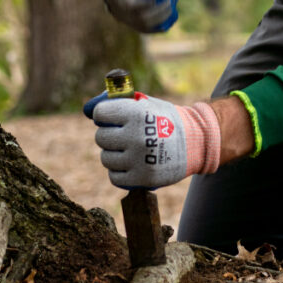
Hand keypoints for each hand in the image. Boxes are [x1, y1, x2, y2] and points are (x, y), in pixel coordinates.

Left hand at [82, 91, 220, 188]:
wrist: (195, 142)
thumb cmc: (165, 120)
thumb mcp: (146, 103)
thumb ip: (118, 103)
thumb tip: (87, 109)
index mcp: (136, 113)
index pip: (100, 114)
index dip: (105, 115)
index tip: (113, 118)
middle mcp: (135, 136)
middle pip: (101, 137)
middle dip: (110, 135)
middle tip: (123, 135)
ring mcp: (138, 159)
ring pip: (105, 158)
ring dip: (113, 154)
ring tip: (129, 150)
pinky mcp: (141, 179)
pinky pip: (114, 177)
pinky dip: (120, 172)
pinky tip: (131, 164)